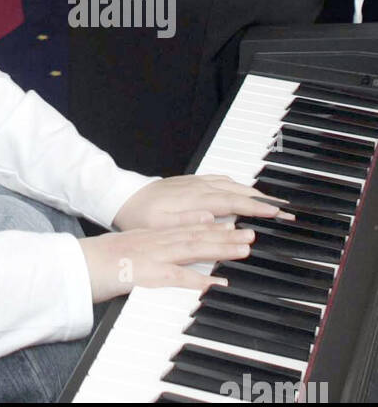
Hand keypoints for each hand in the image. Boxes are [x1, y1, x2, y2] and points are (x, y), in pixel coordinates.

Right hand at [79, 223, 253, 302]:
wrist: (75, 264)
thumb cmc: (96, 261)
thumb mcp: (124, 250)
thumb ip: (144, 251)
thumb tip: (157, 258)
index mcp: (149, 236)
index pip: (186, 228)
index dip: (212, 226)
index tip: (233, 224)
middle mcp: (154, 241)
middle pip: (195, 235)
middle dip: (224, 235)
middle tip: (250, 234)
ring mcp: (151, 255)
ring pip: (192, 249)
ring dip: (219, 248)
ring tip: (243, 249)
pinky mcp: (147, 273)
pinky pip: (177, 276)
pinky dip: (199, 279)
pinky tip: (217, 284)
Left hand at [114, 174, 292, 231]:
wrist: (122, 197)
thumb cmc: (140, 216)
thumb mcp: (162, 225)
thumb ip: (190, 222)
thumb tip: (216, 218)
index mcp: (195, 200)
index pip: (235, 202)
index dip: (258, 208)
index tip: (279, 213)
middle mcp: (198, 188)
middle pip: (238, 191)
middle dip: (263, 199)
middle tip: (285, 208)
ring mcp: (194, 183)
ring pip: (230, 184)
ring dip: (251, 191)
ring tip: (270, 200)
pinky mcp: (189, 182)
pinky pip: (219, 180)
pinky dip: (235, 184)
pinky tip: (239, 188)